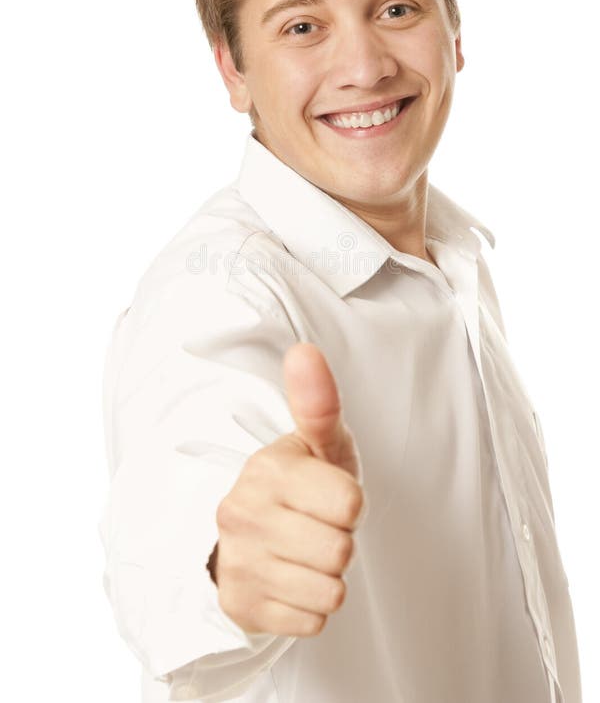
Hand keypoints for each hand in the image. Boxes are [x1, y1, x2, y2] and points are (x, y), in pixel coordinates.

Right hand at [213, 342, 364, 636]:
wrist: (247, 540)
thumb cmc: (298, 486)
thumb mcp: (316, 445)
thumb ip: (318, 403)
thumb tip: (304, 350)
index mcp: (266, 470)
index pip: (351, 503)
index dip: (350, 503)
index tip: (328, 496)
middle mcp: (243, 515)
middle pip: (341, 551)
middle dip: (339, 542)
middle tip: (315, 527)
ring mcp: (239, 564)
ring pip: (330, 591)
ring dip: (327, 576)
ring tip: (304, 553)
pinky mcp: (241, 607)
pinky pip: (312, 622)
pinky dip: (309, 606)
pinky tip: (290, 580)